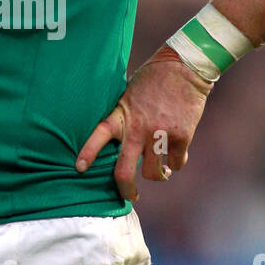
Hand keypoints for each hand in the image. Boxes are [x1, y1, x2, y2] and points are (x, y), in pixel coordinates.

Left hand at [75, 46, 213, 201]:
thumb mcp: (129, 94)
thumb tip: (120, 142)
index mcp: (122, 115)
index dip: (88, 153)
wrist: (185, 67)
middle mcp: (138, 129)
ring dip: (159, 175)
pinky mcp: (181, 138)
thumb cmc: (153, 79)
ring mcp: (159, 135)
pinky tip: (175, 155)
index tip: (79, 168)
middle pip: (123, 172)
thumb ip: (124, 118)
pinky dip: (176, 163)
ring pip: (154, 174)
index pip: (99, 135)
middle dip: (126, 190)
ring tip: (161, 171)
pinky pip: (176, 164)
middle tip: (130, 196)